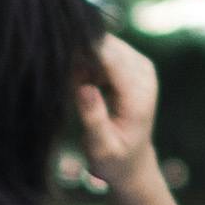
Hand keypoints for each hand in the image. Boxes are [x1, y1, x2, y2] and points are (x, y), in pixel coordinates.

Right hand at [70, 36, 162, 197]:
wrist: (133, 160)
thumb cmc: (113, 159)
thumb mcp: (101, 148)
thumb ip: (93, 119)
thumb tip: (85, 88)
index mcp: (139, 96)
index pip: (111, 59)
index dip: (85, 51)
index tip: (60, 57)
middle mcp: (144, 74)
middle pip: (108, 45)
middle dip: (83, 53)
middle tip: (65, 78)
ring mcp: (141, 65)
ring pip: (106, 43)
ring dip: (85, 57)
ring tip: (75, 85)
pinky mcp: (134, 62)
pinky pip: (107, 48)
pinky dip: (90, 61)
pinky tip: (83, 83)